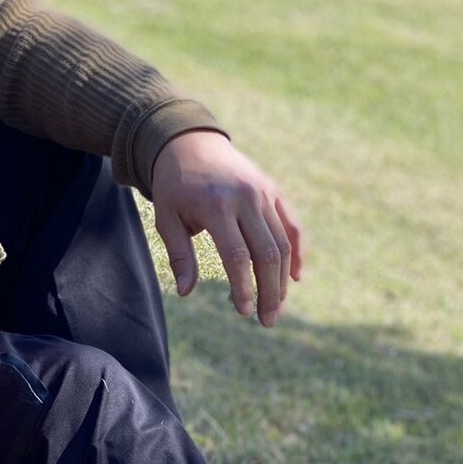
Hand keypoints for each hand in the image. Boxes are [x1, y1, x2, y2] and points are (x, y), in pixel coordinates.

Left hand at [150, 131, 305, 326]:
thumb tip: (186, 292)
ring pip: (283, 243)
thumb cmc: (173, 186)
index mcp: (217, 207)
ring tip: (276, 308)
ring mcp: (264, 193)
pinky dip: (297, 252)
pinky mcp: (274, 191)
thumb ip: (179, 254)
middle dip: (269, 292)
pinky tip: (294, 278)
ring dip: (283, 279)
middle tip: (266, 321)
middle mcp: (246, 199)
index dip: (244, 287)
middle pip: (268, 254)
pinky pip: (292, 225)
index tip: (242, 311)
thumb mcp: (166, 218)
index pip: (238, 256)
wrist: (190, 141)